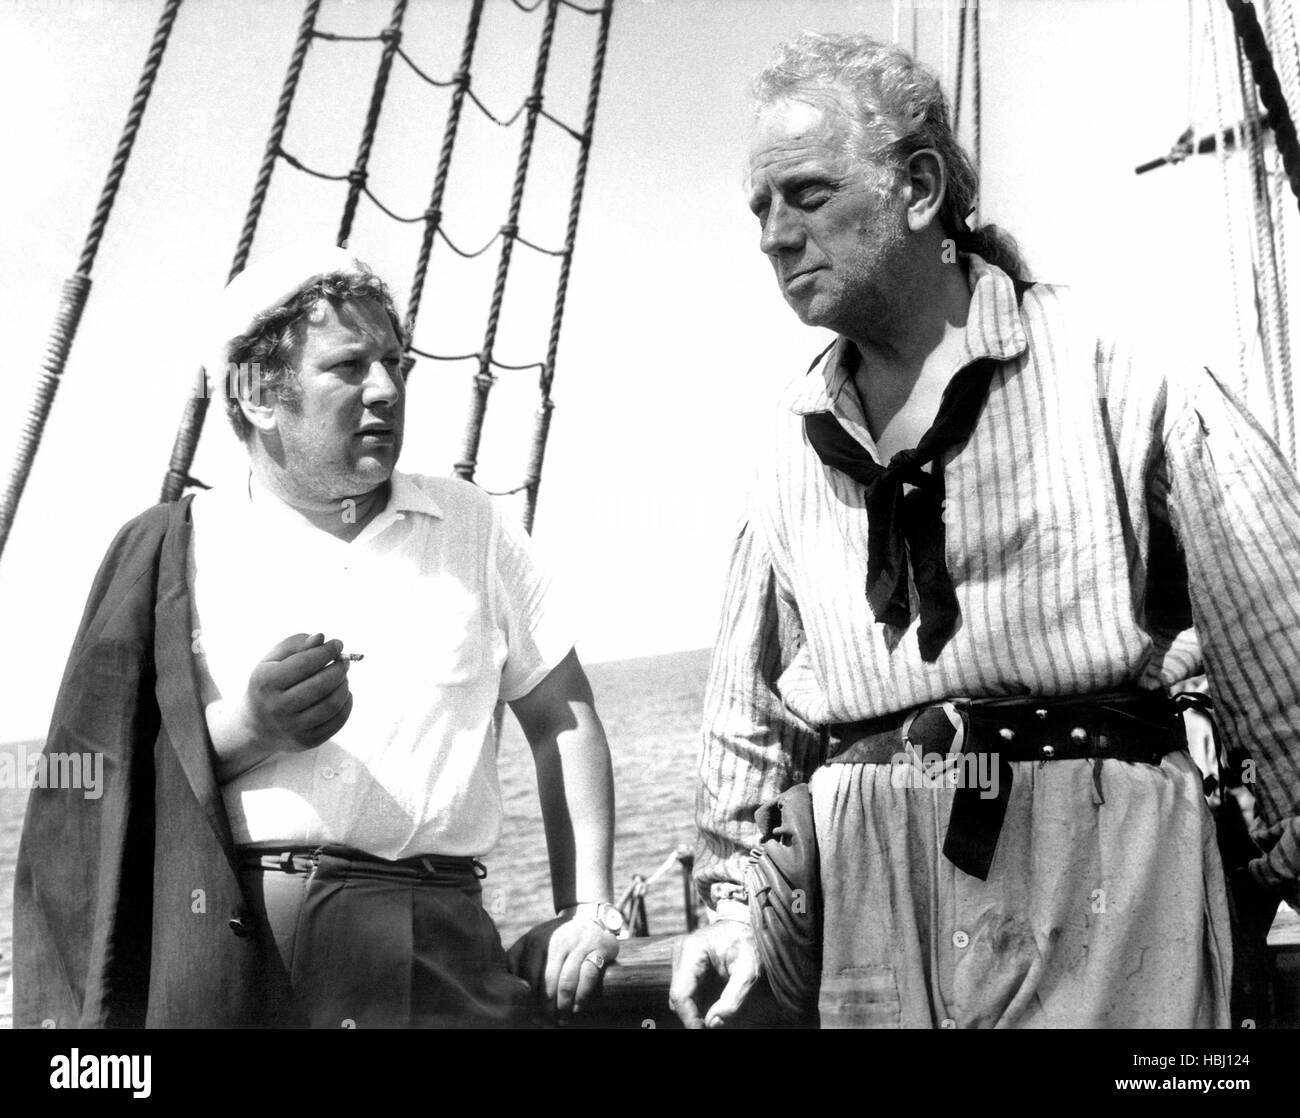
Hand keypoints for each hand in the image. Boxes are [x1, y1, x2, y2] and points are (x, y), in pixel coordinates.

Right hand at [231, 632, 354, 754]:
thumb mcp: (272, 660)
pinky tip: (343, 694)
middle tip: (344, 662)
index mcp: (266, 682)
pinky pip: (336, 722)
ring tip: (343, 677)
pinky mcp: (306, 741)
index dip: (327, 651)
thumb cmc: (269, 683)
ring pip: (331, 705)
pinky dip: (346, 704)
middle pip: (321, 685)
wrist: (256, 725)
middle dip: (339, 669)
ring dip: (344, 686)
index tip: (338, 644)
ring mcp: (291, 728)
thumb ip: (295, 644)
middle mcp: (277, 707)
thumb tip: (322, 638)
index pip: (305, 663)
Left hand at [507, 914, 619, 1018]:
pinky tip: (576, 1007)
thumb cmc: (554, 937)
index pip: (529, 975)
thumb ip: (516, 956)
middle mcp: (557, 941)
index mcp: (536, 940)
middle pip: (548, 982)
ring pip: (567, 982)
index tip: (531, 1014)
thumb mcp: (532, 939)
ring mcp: (578, 944)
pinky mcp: (598, 948)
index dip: (530, 998)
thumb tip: (506, 981)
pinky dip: (582, 995)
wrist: (586, 917)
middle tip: (547, 1021)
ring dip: (563, 1005)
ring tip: (562, 1019)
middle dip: (547, 1006)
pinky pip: (588, 976)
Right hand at [669, 918, 759, 1028]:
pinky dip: (700, 1003)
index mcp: (692, 951)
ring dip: (698, 1011)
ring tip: (721, 1013)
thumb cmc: (750, 943)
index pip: (680, 994)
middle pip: (678, 998)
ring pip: (682, 997)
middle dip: (695, 1017)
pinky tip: (717, 1003)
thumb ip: (734, 999)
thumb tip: (713, 1024)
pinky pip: (689, 992)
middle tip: (718, 1025)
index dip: (690, 1019)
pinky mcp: (687, 965)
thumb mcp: (751, 970)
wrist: (748, 923)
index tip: (705, 1031)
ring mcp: (682, 959)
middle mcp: (681, 953)